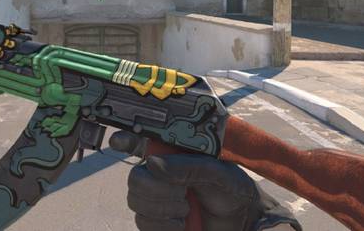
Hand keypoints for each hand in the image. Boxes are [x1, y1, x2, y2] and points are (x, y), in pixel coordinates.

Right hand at [110, 132, 300, 230]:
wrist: (246, 222)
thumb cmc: (235, 191)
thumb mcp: (218, 173)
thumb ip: (188, 167)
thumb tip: (153, 163)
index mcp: (174, 157)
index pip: (143, 144)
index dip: (127, 140)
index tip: (117, 141)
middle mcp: (161, 177)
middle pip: (135, 178)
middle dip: (156, 188)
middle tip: (182, 194)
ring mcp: (158, 201)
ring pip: (136, 202)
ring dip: (162, 208)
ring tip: (186, 210)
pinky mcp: (158, 224)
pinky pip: (144, 223)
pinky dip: (162, 225)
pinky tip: (181, 225)